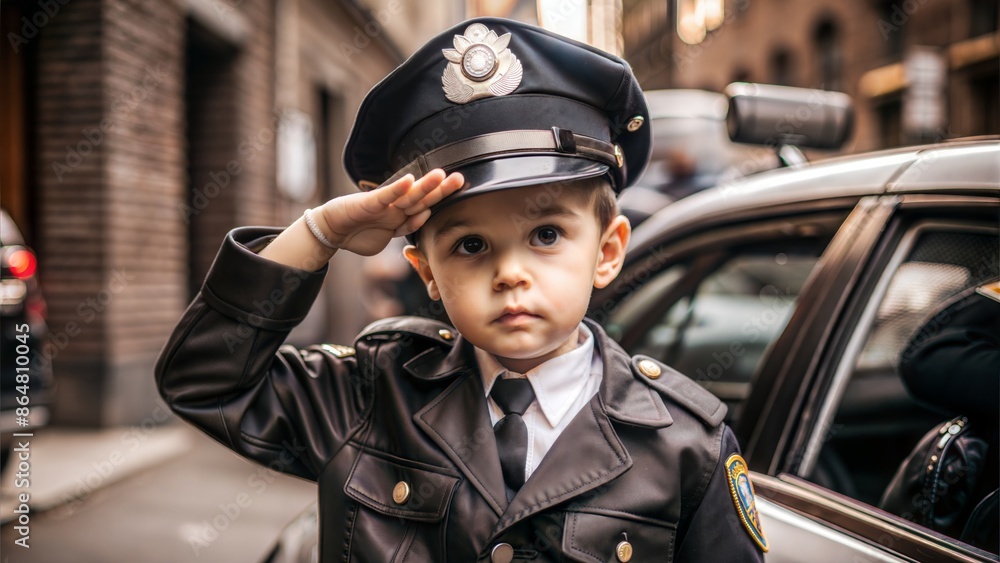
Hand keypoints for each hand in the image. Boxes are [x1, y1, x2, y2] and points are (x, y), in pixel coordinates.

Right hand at [317, 170, 463, 255]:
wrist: (331, 231)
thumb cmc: (356, 235)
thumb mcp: (384, 241)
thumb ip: (400, 236)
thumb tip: (419, 244)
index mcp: (400, 217)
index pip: (425, 209)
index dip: (440, 203)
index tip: (460, 195)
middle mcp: (395, 208)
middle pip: (422, 199)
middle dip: (441, 190)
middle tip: (460, 179)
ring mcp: (384, 205)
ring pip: (408, 196)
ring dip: (425, 186)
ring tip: (440, 175)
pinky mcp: (370, 203)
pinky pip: (386, 196)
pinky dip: (397, 189)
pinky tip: (410, 180)